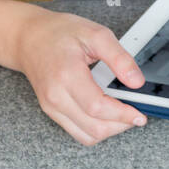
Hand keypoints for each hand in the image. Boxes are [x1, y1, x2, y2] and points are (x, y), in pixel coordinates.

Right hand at [14, 8, 148, 146]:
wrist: (29, 38)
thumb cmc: (59, 33)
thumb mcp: (96, 34)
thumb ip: (119, 58)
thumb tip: (136, 81)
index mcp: (67, 75)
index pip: (97, 107)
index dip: (122, 114)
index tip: (139, 114)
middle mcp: (56, 96)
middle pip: (93, 127)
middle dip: (120, 125)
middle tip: (136, 115)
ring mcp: (51, 107)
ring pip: (86, 135)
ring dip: (109, 130)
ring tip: (124, 115)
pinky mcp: (51, 111)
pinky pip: (77, 132)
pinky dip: (96, 129)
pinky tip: (108, 115)